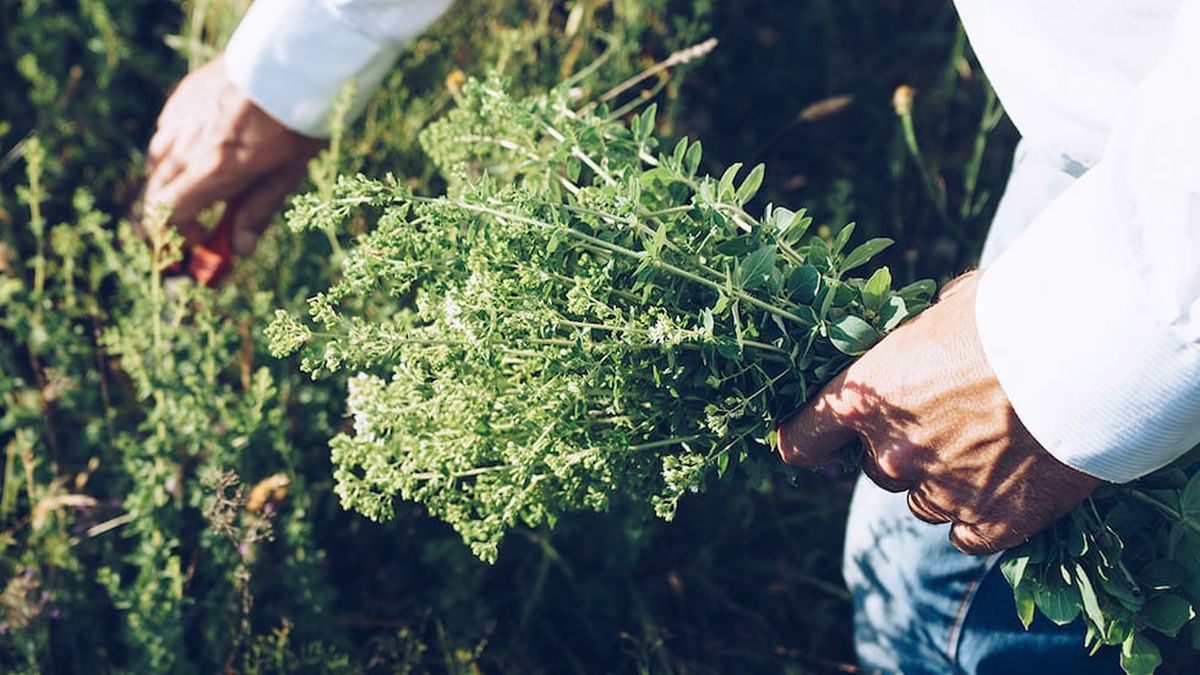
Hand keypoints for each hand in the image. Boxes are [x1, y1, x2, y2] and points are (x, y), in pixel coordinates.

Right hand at [145, 54, 322, 266]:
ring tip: (204, 184)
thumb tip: (241, 249)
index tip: (203, 240)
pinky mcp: (181, 98)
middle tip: (202, 221)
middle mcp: (186, 146)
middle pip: (157, 192)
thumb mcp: (285, 173)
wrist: (291, 63)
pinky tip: (203, 149)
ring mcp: (179, 119)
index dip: (179, 235)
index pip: (166, 215)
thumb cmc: (294, 121)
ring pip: (156, 162)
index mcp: (211, 170)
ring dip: (173, 182)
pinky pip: (165, 133)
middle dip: (174, 214)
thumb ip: (257, 211)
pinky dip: (176, 150)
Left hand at [777, 272, 1101, 554]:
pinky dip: (980, 519)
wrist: (1090, 355)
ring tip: (991, 448)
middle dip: (903, 451)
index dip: (806, 441)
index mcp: (866, 397)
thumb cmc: (1015, 313)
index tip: (810, 444)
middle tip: (949, 422)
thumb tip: (921, 332)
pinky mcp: (992, 523)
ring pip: (922, 504)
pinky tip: (1006, 490)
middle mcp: (892, 453)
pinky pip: (966, 537)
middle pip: (877, 469)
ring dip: (943, 484)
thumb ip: (917, 336)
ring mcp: (942, 493)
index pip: (804, 438)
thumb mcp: (948, 307)